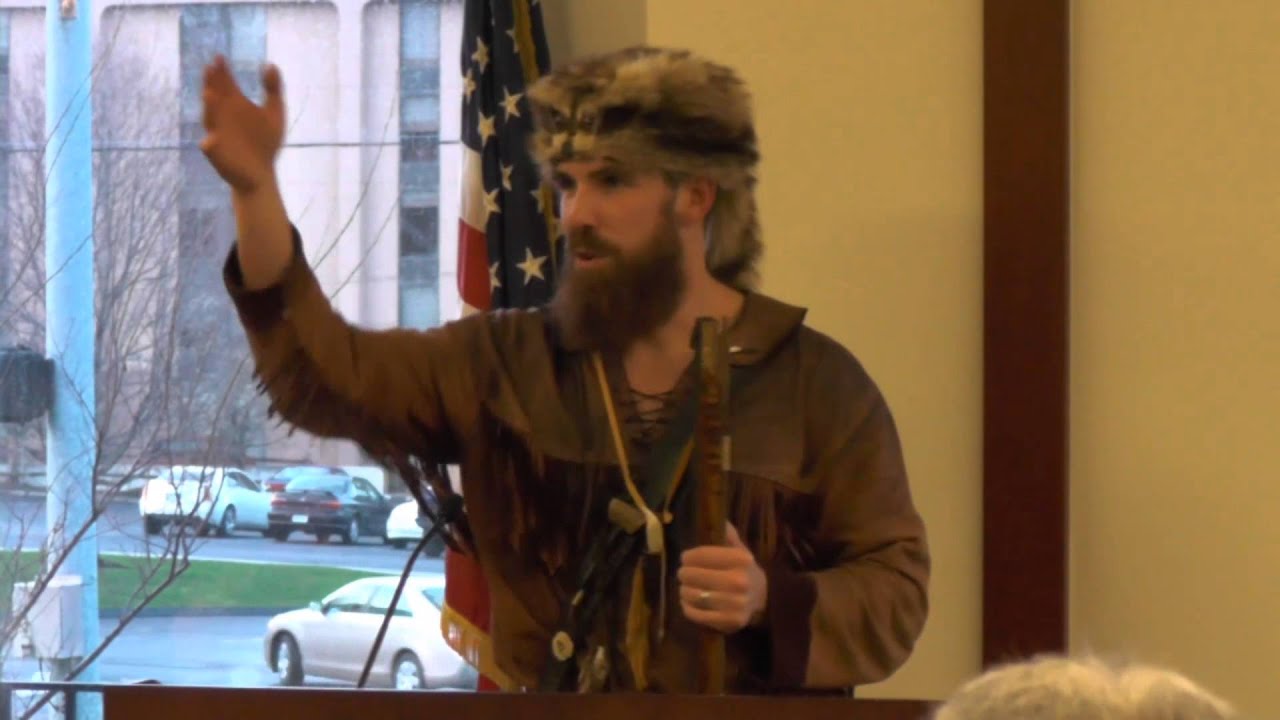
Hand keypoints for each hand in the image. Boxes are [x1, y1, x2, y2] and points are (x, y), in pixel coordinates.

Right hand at [200, 55, 285, 193]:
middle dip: (212, 83)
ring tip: (209, 95)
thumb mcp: (274, 113)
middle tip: (211, 69)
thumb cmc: (265, 142)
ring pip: (210, 119)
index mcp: (235, 104)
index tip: (220, 57)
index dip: (222, 70)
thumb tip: (270, 64)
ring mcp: (218, 134)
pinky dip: (210, 144)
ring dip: (209, 108)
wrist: (261, 174)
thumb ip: (273, 89)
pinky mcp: (217, 154)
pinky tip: (210, 141)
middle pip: (215, 96)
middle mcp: (222, 116)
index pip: (226, 83)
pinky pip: (211, 148)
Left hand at [677, 523, 766, 632]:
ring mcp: (733, 603)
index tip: (685, 558)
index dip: (688, 556)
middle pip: (692, 575)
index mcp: (741, 559)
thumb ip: (727, 535)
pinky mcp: (727, 621)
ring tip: (686, 588)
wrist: (764, 600)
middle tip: (684, 574)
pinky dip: (687, 607)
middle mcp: (738, 581)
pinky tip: (689, 602)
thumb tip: (718, 517)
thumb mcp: (741, 550)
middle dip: (684, 573)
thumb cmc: (746, 572)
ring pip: (691, 594)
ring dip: (684, 590)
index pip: (701, 555)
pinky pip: (694, 614)